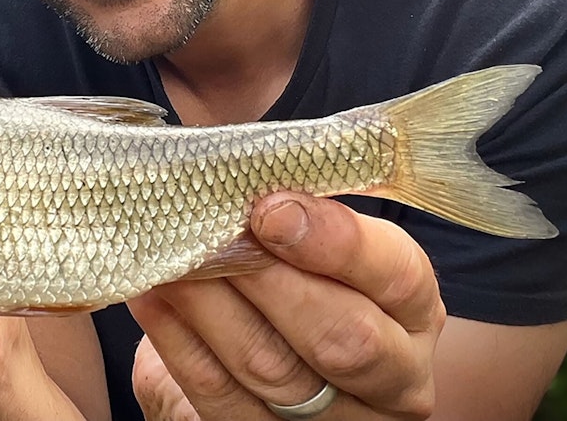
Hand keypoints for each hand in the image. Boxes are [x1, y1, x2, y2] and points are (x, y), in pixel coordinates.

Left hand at [127, 193, 443, 419]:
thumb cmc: (300, 273)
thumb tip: (237, 170)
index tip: (272, 207)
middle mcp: (393, 376)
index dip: (335, 241)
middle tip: (214, 234)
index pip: (396, 275)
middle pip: (342, 337)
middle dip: (269, 280)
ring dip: (210, 304)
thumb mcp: (320, 241)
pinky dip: (178, 341)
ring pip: (273, 370)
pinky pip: (218, 396)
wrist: (277, 355)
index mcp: (413, 310)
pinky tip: (153, 296)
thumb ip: (297, 212)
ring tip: (170, 256)